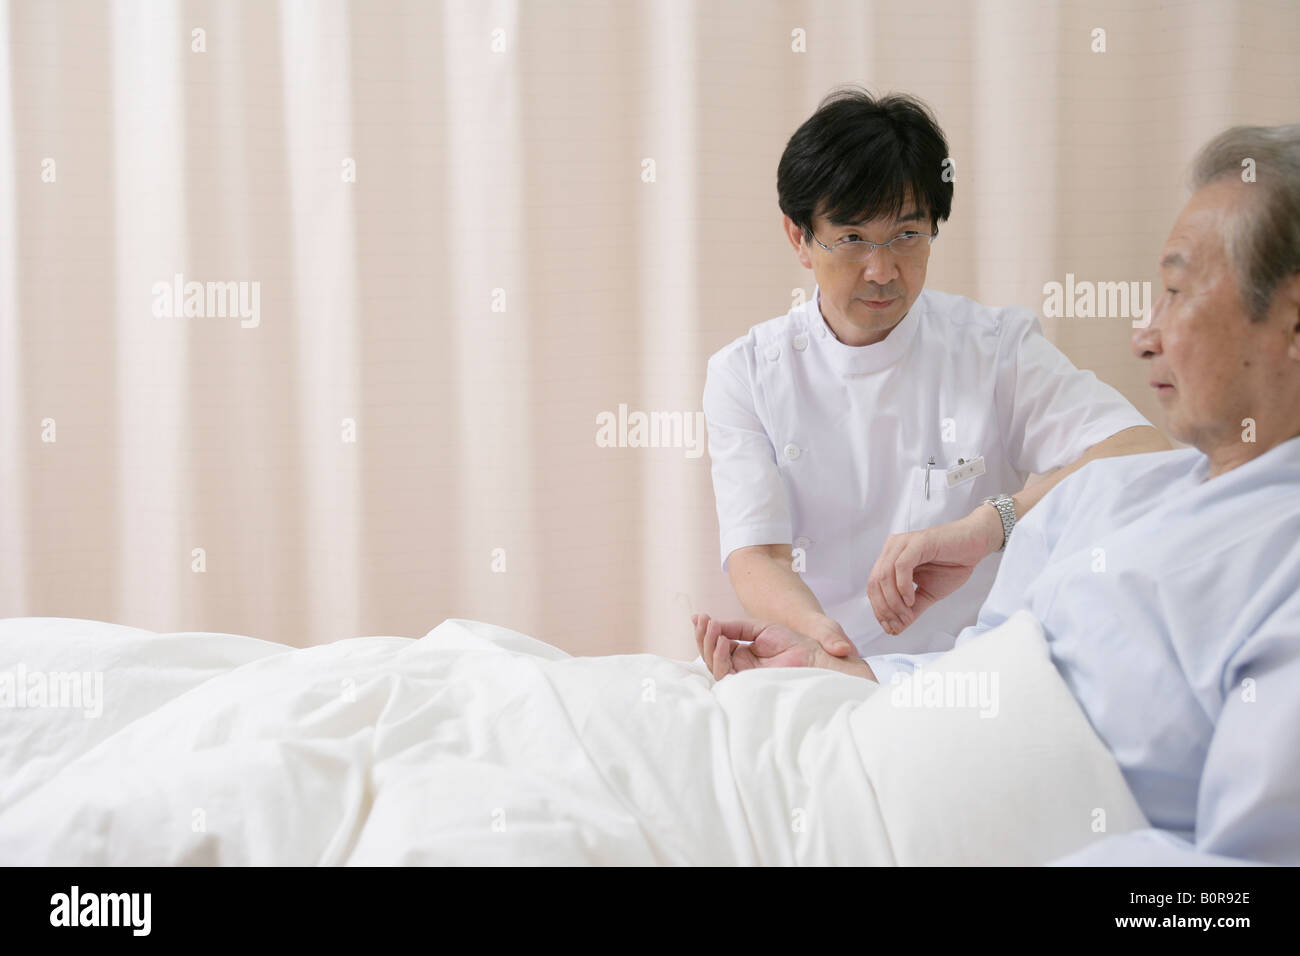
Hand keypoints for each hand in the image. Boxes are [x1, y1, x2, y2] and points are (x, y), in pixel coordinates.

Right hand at [692, 612, 848, 679]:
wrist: (813, 656)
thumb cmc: (793, 642)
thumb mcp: (760, 628)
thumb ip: (736, 627)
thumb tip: (711, 623)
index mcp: (742, 654)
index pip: (716, 645)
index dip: (705, 632)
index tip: (698, 616)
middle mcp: (739, 666)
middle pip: (711, 655)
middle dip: (703, 637)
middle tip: (702, 620)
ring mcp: (743, 676)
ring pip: (714, 665)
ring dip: (709, 645)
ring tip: (712, 627)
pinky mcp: (747, 684)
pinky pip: (726, 675)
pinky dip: (720, 658)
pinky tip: (723, 642)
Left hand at [867, 504, 1003, 634]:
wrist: (975, 545)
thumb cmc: (952, 565)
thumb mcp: (927, 594)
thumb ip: (911, 610)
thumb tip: (895, 629)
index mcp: (890, 559)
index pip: (873, 587)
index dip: (878, 610)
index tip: (890, 628)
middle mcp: (892, 549)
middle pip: (874, 582)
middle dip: (884, 608)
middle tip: (898, 624)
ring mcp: (903, 544)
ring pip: (884, 575)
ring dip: (893, 601)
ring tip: (906, 614)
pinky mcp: (917, 542)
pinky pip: (901, 566)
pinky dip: (902, 586)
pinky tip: (911, 598)